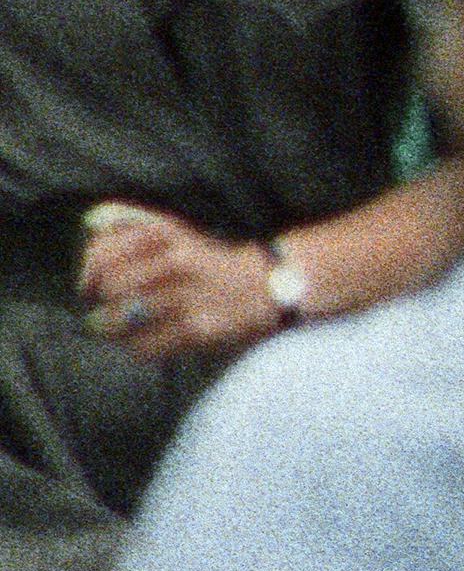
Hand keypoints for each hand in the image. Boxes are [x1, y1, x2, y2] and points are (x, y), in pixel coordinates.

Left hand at [74, 204, 270, 362]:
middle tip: (103, 310)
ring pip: (124, 318)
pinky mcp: (200, 329)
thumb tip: (90, 223)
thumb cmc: (209, 260)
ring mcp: (190, 297)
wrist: (269, 286)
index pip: (104, 252)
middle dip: (101, 302)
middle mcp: (179, 262)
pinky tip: (141, 344)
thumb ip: (131, 222)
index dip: (87, 272)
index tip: (89, 286)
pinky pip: (147, 346)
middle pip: (111, 286)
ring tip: (114, 330)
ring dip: (112, 328)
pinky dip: (136, 348)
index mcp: (169, 235)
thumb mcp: (177, 231)